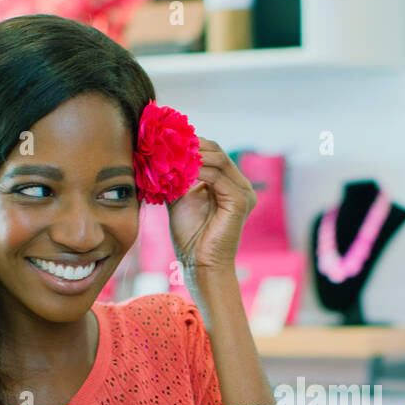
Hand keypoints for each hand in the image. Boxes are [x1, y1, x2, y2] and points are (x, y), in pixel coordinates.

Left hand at [167, 138, 255, 276]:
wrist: (200, 265)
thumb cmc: (191, 236)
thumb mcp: (180, 198)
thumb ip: (177, 176)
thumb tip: (160, 153)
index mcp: (229, 183)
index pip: (212, 151)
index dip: (190, 143)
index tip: (164, 139)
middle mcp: (241, 185)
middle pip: (216, 151)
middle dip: (191, 146)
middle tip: (165, 143)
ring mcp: (244, 192)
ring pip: (217, 159)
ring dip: (192, 156)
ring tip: (170, 155)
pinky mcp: (240, 200)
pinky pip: (216, 176)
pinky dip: (196, 170)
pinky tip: (179, 171)